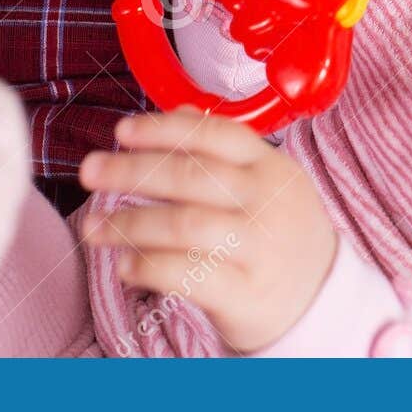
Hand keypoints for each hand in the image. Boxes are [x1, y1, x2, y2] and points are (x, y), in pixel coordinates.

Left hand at [79, 108, 337, 352]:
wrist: (321, 299)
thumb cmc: (280, 233)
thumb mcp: (265, 182)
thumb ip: (223, 148)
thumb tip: (179, 112)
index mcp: (270, 167)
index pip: (214, 134)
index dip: (164, 129)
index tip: (121, 131)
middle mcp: (266, 202)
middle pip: (190, 177)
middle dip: (131, 171)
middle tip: (90, 171)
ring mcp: (258, 248)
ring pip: (183, 225)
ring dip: (129, 223)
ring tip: (93, 227)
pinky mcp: (246, 293)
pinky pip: (188, 275)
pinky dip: (148, 267)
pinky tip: (124, 264)